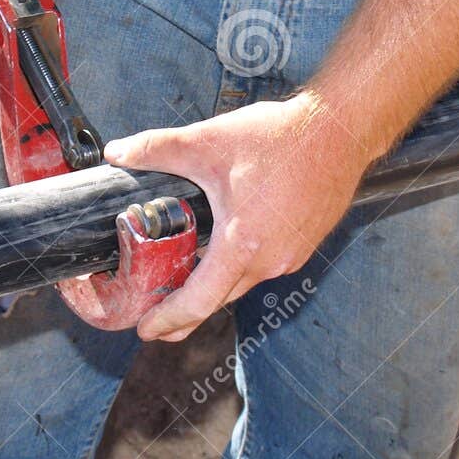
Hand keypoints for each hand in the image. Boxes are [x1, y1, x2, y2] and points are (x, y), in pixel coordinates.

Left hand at [104, 93, 379, 341]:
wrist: (341, 130)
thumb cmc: (282, 137)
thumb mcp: (209, 140)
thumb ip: (157, 148)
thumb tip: (116, 153)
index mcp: (243, 244)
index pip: (199, 301)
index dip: (168, 320)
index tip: (145, 329)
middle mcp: (271, 260)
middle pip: (219, 298)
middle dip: (185, 310)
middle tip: (156, 314)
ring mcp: (291, 256)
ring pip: (242, 282)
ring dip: (214, 285)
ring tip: (185, 280)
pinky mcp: (303, 246)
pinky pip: (263, 267)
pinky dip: (238, 266)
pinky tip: (226, 249)